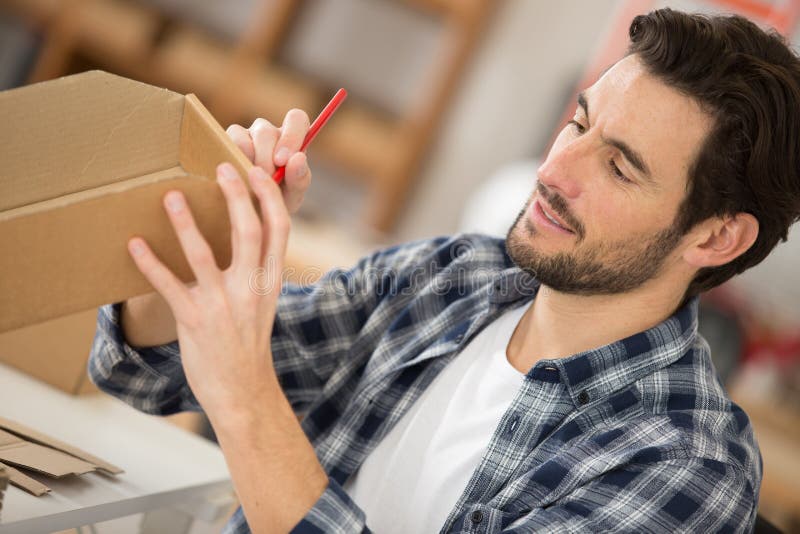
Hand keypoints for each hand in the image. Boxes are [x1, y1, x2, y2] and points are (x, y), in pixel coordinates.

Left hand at [118, 109, 311, 348]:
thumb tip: (247, 230)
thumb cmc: (250, 342)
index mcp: (271, 281)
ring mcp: (223, 305)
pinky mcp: (195, 321)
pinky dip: (151, 263)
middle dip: (236, 195)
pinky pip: (170, 285)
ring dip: (185, 223)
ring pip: (204, 254)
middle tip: (221, 167)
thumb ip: (258, 268)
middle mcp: (251, 288)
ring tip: (171, 196)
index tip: (258, 172)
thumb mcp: (264, 302)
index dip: (270, 197)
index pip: (279, 229)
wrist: (243, 389)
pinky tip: (135, 244)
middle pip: (248, 231)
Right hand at [226, 109, 310, 212]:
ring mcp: (247, 134)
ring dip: (248, 162)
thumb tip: (298, 158)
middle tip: (265, 181)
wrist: (254, 213)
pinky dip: (234, 161)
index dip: (290, 136)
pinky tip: (239, 177)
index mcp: (291, 138)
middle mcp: (269, 132)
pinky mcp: (228, 140)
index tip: (282, 161)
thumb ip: (300, 178)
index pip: (296, 119)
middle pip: (266, 132)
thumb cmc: (279, 200)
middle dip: (265, 160)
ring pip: (245, 137)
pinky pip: (229, 143)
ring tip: (252, 183)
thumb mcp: (293, 194)